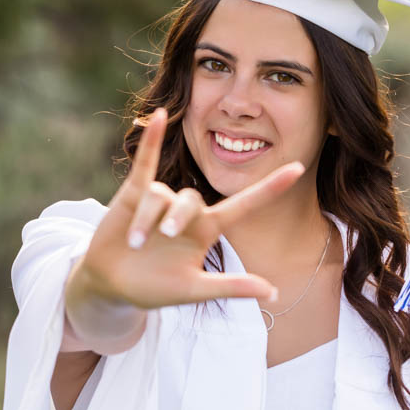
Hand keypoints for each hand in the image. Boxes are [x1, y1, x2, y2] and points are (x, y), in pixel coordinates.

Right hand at [77, 107, 304, 309]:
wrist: (111, 284)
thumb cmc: (153, 288)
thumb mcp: (193, 290)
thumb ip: (230, 288)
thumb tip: (273, 292)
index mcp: (206, 231)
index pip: (244, 205)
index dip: (270, 188)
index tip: (298, 168)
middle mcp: (187, 212)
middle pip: (191, 200)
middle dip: (175, 219)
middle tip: (160, 238)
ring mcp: (160, 199)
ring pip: (161, 195)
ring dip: (147, 218)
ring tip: (134, 243)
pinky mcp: (134, 192)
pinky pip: (146, 161)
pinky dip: (153, 139)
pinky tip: (160, 117)